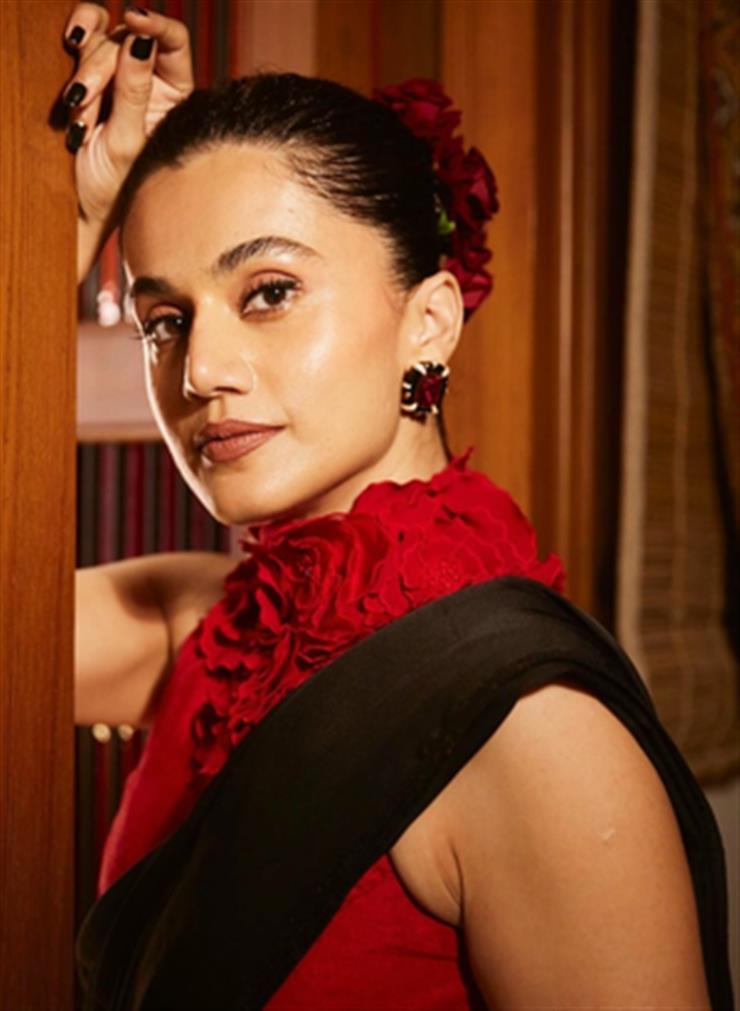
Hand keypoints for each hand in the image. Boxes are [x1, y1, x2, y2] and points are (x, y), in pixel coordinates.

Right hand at [62, 3, 193, 280]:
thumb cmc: (113, 186)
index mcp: (174, 94)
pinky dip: (73, 58)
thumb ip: (134, 89)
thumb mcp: (126, 140)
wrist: (84, 206)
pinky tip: (71, 90)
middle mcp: (151, 80)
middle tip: (83, 99)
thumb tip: (141, 39)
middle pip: (128, 38)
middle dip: (102, 66)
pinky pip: (82, 45)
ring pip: (101, 40)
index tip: (133, 20)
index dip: (156, 24)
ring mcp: (120, 76)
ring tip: (79, 114)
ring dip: (85, 72)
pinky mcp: (92, 76)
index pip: (174, 40)